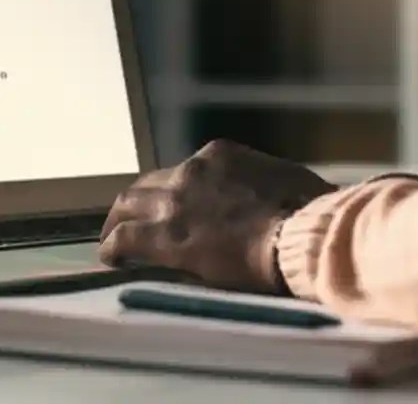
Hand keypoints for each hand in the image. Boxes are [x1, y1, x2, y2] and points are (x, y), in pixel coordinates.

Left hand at [98, 139, 336, 292]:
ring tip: (114, 242)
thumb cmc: (306, 212)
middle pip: (148, 184)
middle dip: (138, 202)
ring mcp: (173, 201)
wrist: (295, 236)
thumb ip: (273, 181)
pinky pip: (122, 239)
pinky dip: (112, 249)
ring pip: (126, 205)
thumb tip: (285, 192)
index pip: (185, 170)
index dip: (176, 190)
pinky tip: (111, 261)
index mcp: (220, 155)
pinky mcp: (163, 235)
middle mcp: (190, 170)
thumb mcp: (292, 180)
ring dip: (117, 222)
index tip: (177, 206)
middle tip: (132, 221)